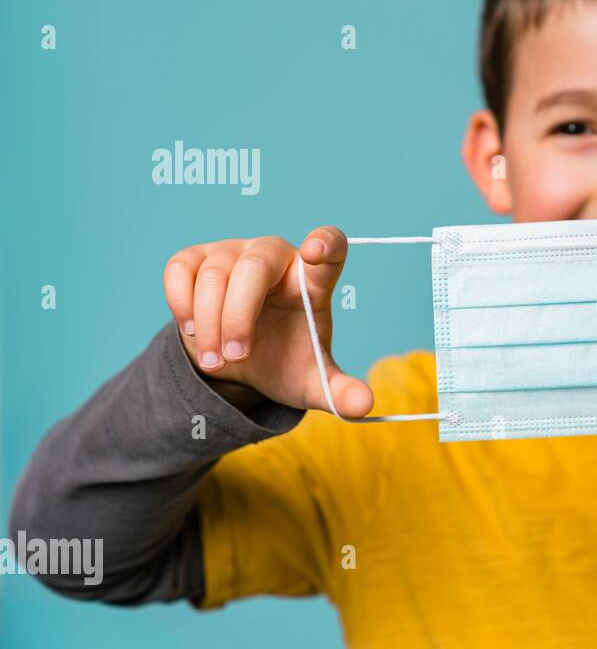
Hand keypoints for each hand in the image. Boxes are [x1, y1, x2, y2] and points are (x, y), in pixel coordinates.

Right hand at [162, 226, 373, 415]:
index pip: (329, 246)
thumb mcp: (311, 382)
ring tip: (216, 361)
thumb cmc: (282, 360)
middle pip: (255, 267)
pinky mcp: (195, 259)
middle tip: (235, 358)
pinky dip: (181, 304)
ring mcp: (233, 252)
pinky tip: (194, 331)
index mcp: (312, 280)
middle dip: (238, 318)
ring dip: (210, 324)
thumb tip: (364, 405)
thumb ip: (338, 392)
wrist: (236, 362)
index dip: (324, 242)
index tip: (315, 251)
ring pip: (214, 275)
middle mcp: (274, 256)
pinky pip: (180, 270)